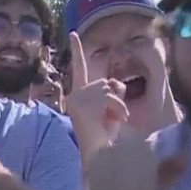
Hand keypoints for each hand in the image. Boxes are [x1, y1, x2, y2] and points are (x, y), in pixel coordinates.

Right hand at [65, 32, 130, 165]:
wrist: (98, 156)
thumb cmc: (105, 136)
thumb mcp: (111, 109)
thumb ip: (113, 92)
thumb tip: (116, 83)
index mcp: (79, 96)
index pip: (80, 69)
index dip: (77, 51)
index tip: (73, 33)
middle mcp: (75, 96)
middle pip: (105, 82)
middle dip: (116, 98)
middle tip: (112, 119)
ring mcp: (77, 99)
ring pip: (109, 88)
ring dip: (118, 105)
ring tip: (112, 121)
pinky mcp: (83, 104)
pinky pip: (111, 97)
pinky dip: (118, 108)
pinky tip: (114, 121)